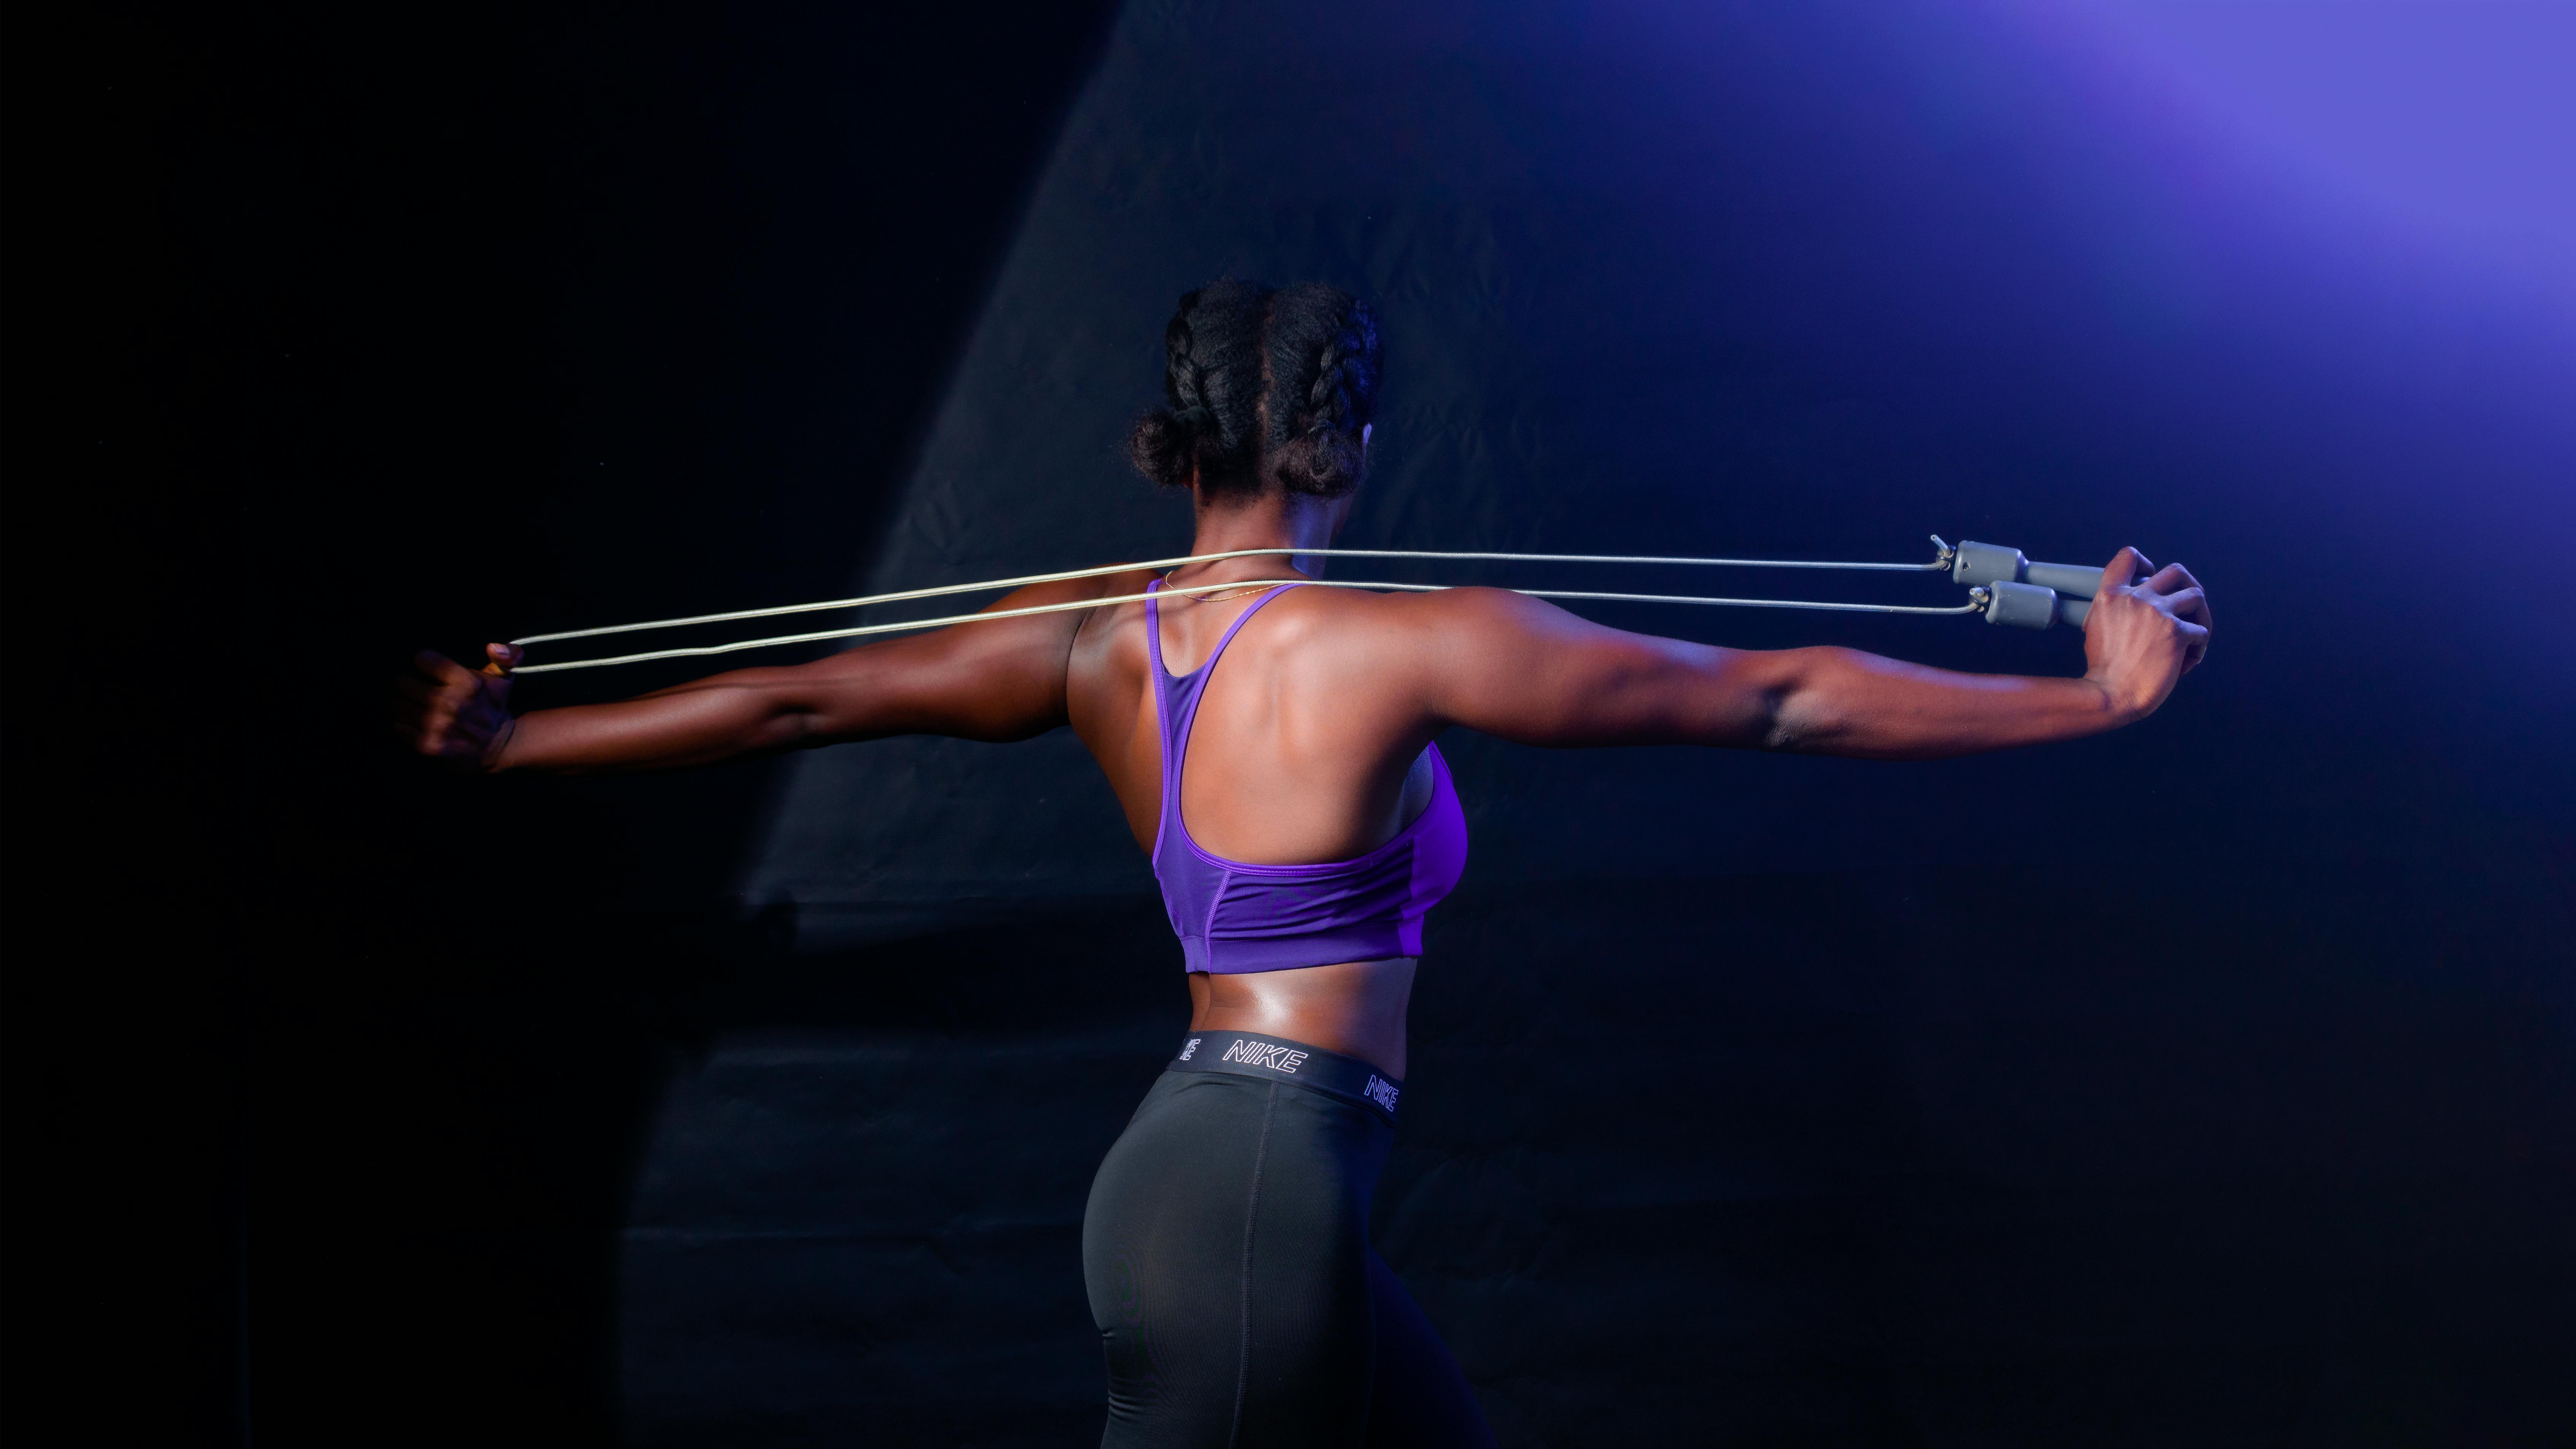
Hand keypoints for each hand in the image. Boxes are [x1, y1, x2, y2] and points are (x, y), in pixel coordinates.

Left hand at [396, 643, 523, 768]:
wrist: (497, 747)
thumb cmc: (493, 708)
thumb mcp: (503, 680)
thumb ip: (504, 657)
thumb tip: (493, 647)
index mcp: (467, 683)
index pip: (423, 658)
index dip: (424, 662)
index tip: (427, 668)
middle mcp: (450, 703)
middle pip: (403, 682)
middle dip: (408, 684)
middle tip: (416, 689)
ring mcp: (436, 726)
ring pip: (397, 705)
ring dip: (403, 704)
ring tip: (414, 706)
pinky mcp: (426, 745)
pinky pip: (398, 726)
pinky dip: (404, 724)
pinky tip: (416, 723)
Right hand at [2081, 548, 2211, 721]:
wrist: (2110, 693)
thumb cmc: (2104, 668)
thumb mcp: (2095, 626)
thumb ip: (2113, 608)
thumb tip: (2129, 604)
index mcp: (2112, 595)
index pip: (2129, 557)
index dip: (2145, 564)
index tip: (2150, 578)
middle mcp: (2137, 598)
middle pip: (2176, 571)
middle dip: (2187, 586)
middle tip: (2186, 605)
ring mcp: (2159, 614)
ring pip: (2197, 596)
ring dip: (2201, 615)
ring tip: (2194, 635)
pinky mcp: (2178, 633)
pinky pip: (2202, 632)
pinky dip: (2198, 648)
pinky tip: (2186, 662)